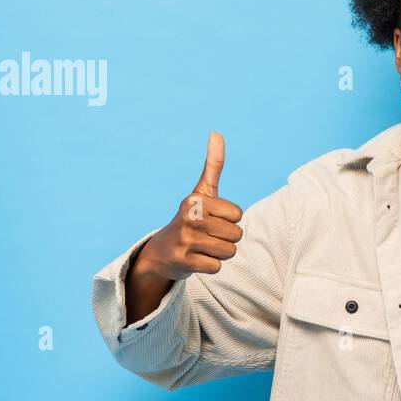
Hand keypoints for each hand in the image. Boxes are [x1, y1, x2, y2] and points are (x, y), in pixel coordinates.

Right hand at [132, 132, 244, 281]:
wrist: (162, 251)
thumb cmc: (191, 218)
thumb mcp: (202, 192)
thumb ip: (213, 165)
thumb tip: (216, 133)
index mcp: (196, 200)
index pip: (238, 214)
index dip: (230, 219)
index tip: (212, 218)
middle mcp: (189, 218)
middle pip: (236, 234)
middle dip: (227, 238)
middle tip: (208, 235)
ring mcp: (186, 241)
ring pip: (229, 251)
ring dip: (221, 252)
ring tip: (204, 246)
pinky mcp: (185, 262)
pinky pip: (218, 267)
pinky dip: (211, 265)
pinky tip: (197, 258)